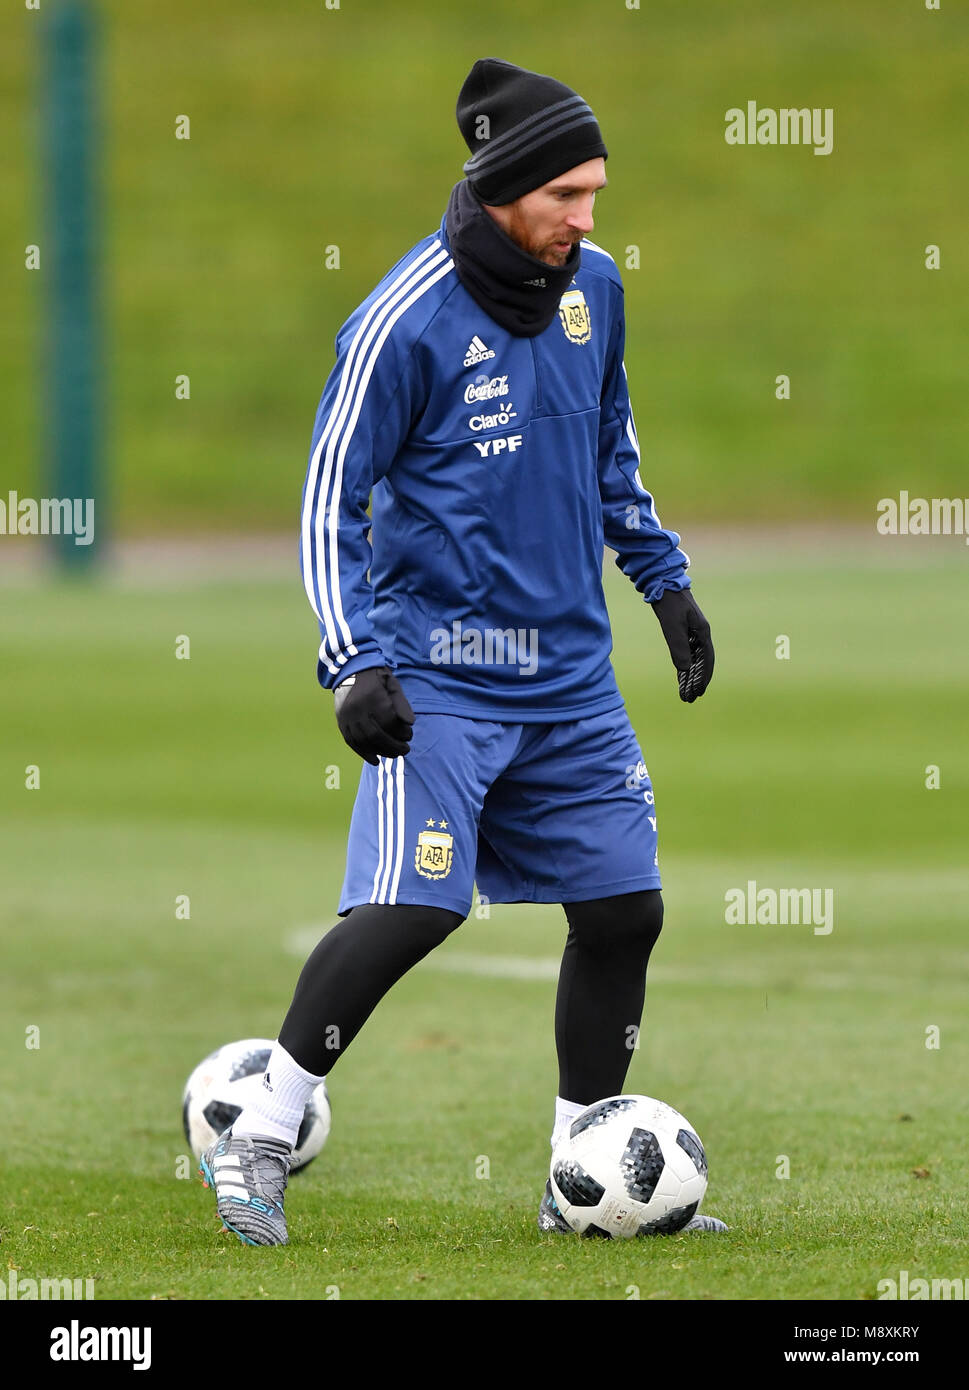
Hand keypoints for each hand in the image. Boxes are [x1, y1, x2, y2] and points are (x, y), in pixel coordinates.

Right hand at [334, 667, 415, 763]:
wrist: (350, 669)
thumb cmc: (376, 677)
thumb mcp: (392, 684)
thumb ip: (401, 704)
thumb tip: (410, 723)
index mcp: (372, 697)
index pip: (389, 722)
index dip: (401, 732)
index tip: (409, 734)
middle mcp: (357, 708)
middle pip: (376, 735)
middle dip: (393, 746)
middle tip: (406, 750)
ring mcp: (347, 716)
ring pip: (364, 741)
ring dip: (381, 752)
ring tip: (394, 755)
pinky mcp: (341, 722)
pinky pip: (351, 742)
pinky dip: (363, 753)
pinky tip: (375, 760)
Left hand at [650, 588, 713, 702]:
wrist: (663, 584)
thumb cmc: (670, 603)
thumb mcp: (672, 626)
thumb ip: (678, 647)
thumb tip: (684, 670)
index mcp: (702, 633)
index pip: (707, 661)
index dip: (703, 678)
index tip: (698, 692)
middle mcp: (700, 634)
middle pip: (701, 663)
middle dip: (697, 681)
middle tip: (690, 698)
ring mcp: (692, 633)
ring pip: (694, 660)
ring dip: (690, 676)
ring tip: (685, 692)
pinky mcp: (683, 632)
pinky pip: (686, 653)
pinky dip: (684, 666)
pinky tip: (681, 676)